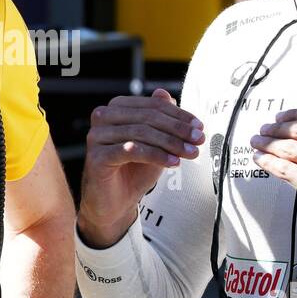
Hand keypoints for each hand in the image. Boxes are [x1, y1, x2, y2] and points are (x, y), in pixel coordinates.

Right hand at [78, 89, 204, 246]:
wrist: (114, 203)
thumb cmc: (134, 171)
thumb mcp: (154, 143)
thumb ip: (159, 118)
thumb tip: (166, 94)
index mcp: (116, 108)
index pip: (152, 105)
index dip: (179, 115)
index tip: (200, 127)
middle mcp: (102, 117)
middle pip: (148, 117)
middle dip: (177, 129)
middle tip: (199, 140)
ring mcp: (96, 136)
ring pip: (141, 132)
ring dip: (171, 143)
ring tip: (190, 153)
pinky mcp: (96, 156)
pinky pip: (131, 150)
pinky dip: (156, 156)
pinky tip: (173, 163)